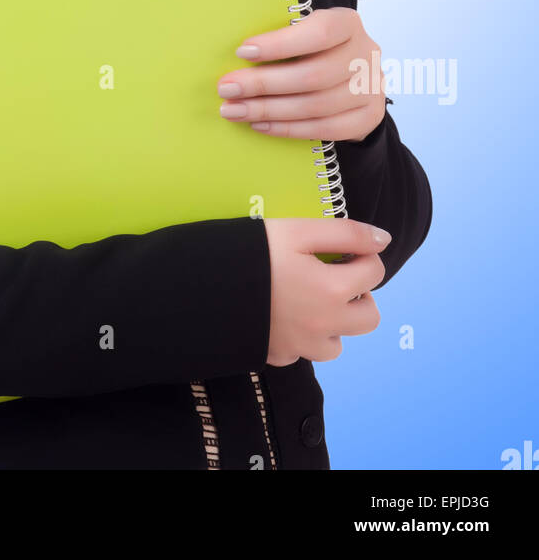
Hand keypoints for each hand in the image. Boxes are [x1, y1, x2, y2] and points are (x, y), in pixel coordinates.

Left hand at [216, 7, 386, 142]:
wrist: (354, 77)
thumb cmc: (317, 49)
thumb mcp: (305, 31)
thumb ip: (281, 38)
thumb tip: (237, 55)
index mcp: (348, 23)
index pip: (318, 32)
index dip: (280, 44)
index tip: (242, 52)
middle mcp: (366, 55)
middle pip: (313, 75)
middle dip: (263, 84)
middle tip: (226, 89)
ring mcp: (372, 88)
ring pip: (316, 106)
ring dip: (268, 110)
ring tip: (233, 110)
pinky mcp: (369, 117)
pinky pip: (325, 129)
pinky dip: (287, 129)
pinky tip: (259, 125)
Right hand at [264, 217, 388, 364]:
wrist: (202, 287)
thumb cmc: (252, 251)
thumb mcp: (298, 230)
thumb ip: (346, 232)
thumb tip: (383, 240)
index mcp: (334, 290)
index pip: (375, 271)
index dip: (363, 254)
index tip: (342, 248)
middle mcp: (325, 325)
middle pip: (369, 317)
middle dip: (359, 295)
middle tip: (333, 277)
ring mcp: (302, 346)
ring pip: (338, 342)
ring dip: (333, 322)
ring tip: (308, 298)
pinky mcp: (280, 356)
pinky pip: (305, 352)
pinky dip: (303, 336)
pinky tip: (283, 313)